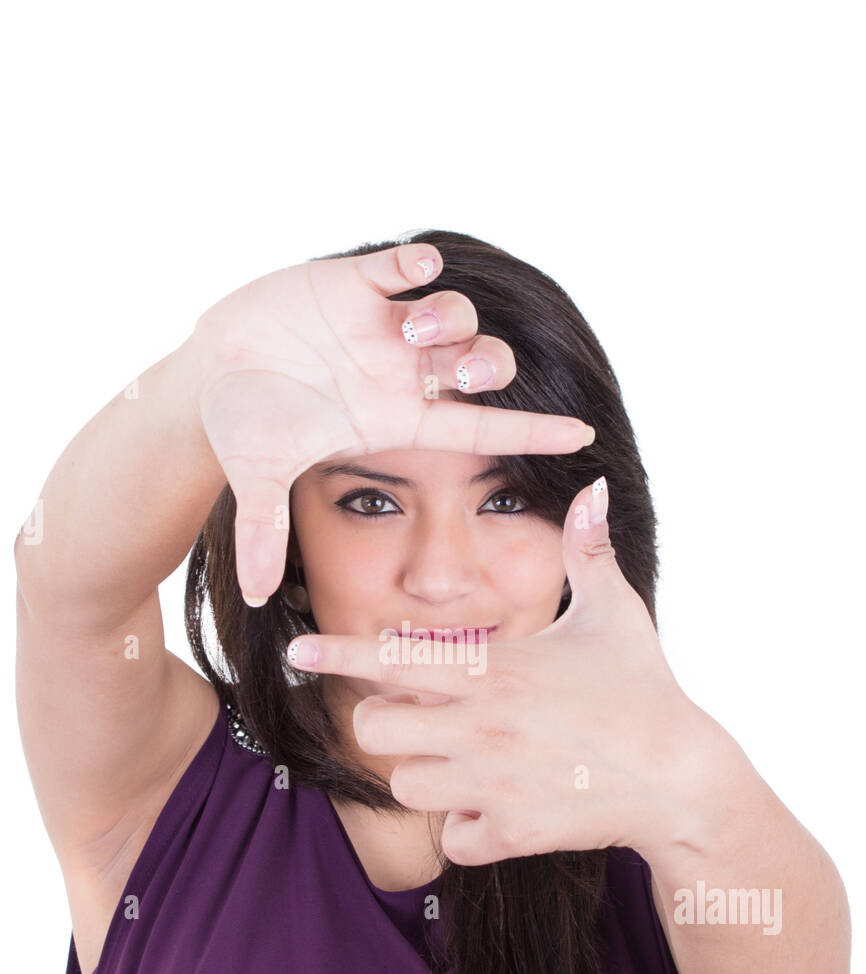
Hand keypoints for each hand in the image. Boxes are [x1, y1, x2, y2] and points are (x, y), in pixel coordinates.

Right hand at [189, 244, 594, 602]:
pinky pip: (405, 266)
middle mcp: (402, 374)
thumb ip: (264, 532)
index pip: (481, 428)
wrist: (206, 376)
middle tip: (455, 372)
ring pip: (454, 314)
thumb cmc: (244, 427)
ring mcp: (382, 326)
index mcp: (397, 420)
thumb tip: (255, 596)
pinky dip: (417, 266)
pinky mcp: (353, 283)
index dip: (533, 430)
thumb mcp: (257, 477)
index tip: (585, 436)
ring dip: (451, 320)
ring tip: (412, 330)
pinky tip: (413, 273)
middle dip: (485, 365)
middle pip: (480, 366)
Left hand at [285, 476, 705, 865]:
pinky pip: (452, 839)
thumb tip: (596, 486)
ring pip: (405, 785)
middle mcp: (483, 727)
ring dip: (422, 774)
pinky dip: (465, 827)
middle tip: (415, 715)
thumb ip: (589, 550)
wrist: (682, 778)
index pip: (392, 656)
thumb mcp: (616, 612)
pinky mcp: (514, 834)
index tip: (298, 648)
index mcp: (495, 670)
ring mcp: (494, 785)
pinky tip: (493, 807)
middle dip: (383, 718)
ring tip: (459, 761)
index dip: (337, 651)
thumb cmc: (645, 688)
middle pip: (374, 726)